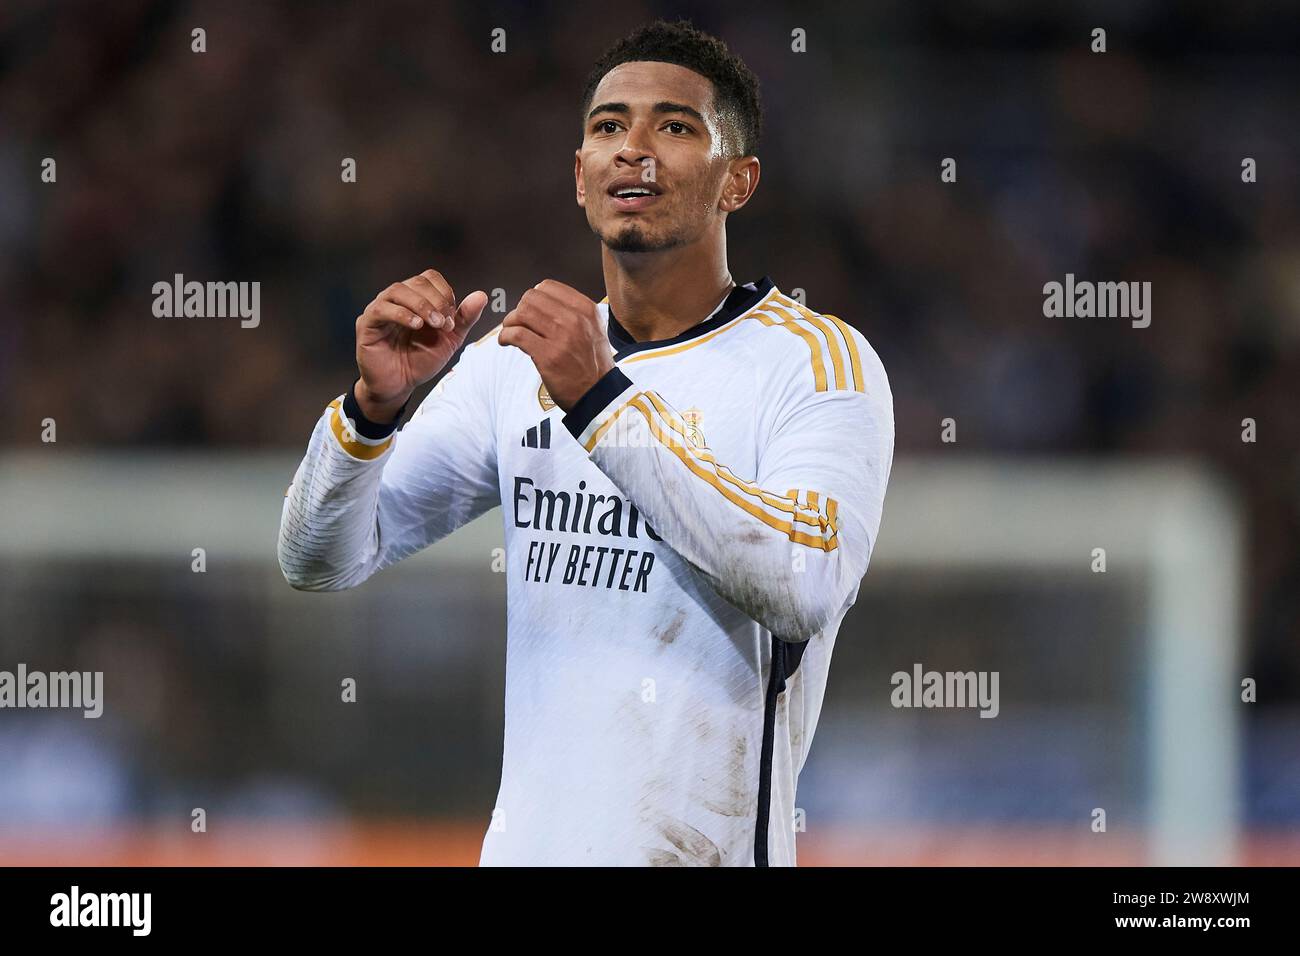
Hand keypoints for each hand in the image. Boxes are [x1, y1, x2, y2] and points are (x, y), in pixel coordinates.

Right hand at [354, 269, 489, 420]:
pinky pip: (382, 309)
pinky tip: (416, 325)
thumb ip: (464, 318)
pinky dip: (402, 314)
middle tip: (445, 324)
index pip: (430, 278)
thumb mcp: (449, 339)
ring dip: (421, 305)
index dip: (445, 294)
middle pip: (417, 282)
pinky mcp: (367, 323)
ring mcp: (380, 308)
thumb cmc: (420, 359)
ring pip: (398, 290)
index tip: (452, 319)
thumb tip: (481, 296)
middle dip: (436, 301)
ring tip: (433, 324)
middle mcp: (397, 299)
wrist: (400, 385)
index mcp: (416, 298)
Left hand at [497, 280, 614, 410]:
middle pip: (531, 298)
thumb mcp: (594, 329)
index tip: (530, 310)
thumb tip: (542, 299)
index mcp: (586, 309)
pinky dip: (505, 337)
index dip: (534, 298)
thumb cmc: (593, 364)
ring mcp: (562, 337)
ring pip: (521, 314)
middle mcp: (575, 319)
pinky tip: (506, 342)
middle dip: (519, 310)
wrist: (599, 394)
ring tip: (510, 332)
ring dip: (510, 322)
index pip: (548, 287)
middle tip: (518, 323)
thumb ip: (573, 312)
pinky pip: (516, 334)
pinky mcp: (548, 356)